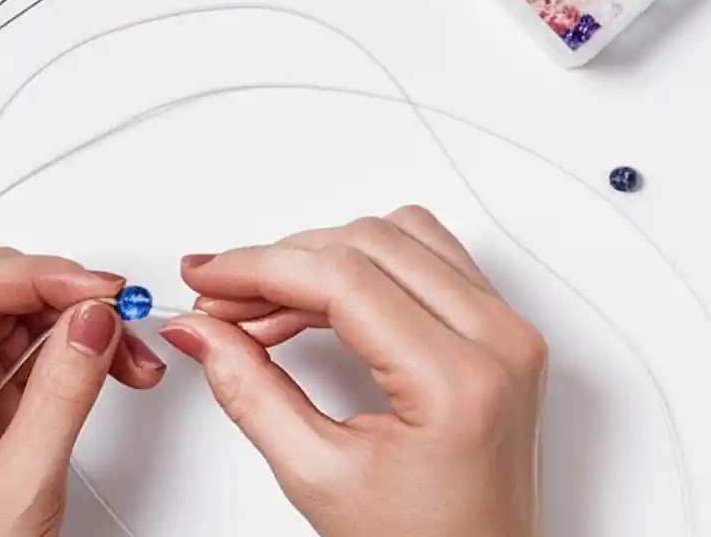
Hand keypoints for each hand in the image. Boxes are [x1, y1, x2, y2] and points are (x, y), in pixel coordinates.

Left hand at [0, 248, 166, 536]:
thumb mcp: (17, 481)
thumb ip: (59, 393)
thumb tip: (90, 319)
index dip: (40, 277)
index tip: (99, 289)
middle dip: (65, 296)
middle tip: (119, 315)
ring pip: (24, 327)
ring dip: (81, 327)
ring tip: (129, 352)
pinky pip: (37, 365)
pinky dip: (81, 359)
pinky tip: (111, 368)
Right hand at [161, 206, 546, 536]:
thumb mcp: (317, 475)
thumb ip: (249, 390)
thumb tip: (202, 331)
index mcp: (458, 381)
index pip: (342, 278)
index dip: (259, 267)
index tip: (208, 276)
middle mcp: (498, 343)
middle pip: (368, 243)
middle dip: (280, 262)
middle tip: (223, 299)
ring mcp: (508, 331)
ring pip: (399, 234)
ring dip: (322, 257)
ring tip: (266, 307)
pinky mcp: (501, 332)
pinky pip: (427, 258)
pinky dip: (363, 267)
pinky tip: (317, 303)